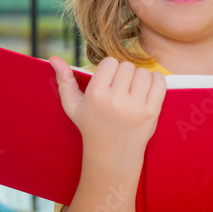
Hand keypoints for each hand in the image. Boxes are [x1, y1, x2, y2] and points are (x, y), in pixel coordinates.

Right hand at [48, 55, 166, 154]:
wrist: (112, 154)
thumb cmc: (91, 125)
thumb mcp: (73, 105)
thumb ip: (64, 80)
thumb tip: (53, 57)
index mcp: (96, 95)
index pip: (109, 62)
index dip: (109, 70)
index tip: (107, 82)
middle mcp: (116, 100)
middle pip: (127, 66)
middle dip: (124, 74)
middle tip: (120, 88)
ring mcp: (136, 107)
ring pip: (143, 73)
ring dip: (139, 78)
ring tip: (132, 91)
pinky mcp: (152, 112)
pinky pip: (159, 82)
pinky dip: (156, 81)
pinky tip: (146, 90)